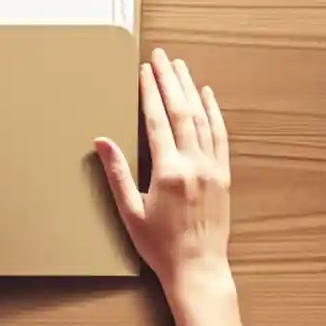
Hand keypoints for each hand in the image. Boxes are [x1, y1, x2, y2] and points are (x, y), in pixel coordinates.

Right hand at [94, 48, 233, 292]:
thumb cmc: (160, 246)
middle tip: (160, 56)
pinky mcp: (224, 175)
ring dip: (190, 88)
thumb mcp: (130, 212)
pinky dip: (214, 111)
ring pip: (202, 118)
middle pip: (181, 111)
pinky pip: (220, 135)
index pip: (157, 120)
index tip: (144, 70)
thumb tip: (102, 141)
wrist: (198, 269)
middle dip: (169, 79)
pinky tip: (206, 95)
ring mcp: (212, 168)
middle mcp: (194, 165)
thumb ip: (117, 173)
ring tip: (180, 66)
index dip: (149, 92)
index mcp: (168, 172)